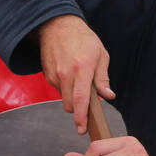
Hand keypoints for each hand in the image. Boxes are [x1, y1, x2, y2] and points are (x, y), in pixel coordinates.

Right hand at [38, 15, 115, 133]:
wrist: (58, 26)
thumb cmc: (83, 39)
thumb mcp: (101, 55)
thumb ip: (103, 78)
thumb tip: (108, 96)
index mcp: (82, 68)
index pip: (80, 100)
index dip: (81, 117)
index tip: (82, 129)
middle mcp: (66, 74)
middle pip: (69, 105)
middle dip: (77, 108)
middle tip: (86, 98)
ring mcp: (54, 75)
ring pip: (63, 98)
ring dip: (70, 96)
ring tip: (77, 79)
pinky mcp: (47, 75)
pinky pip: (57, 90)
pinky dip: (64, 87)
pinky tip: (68, 73)